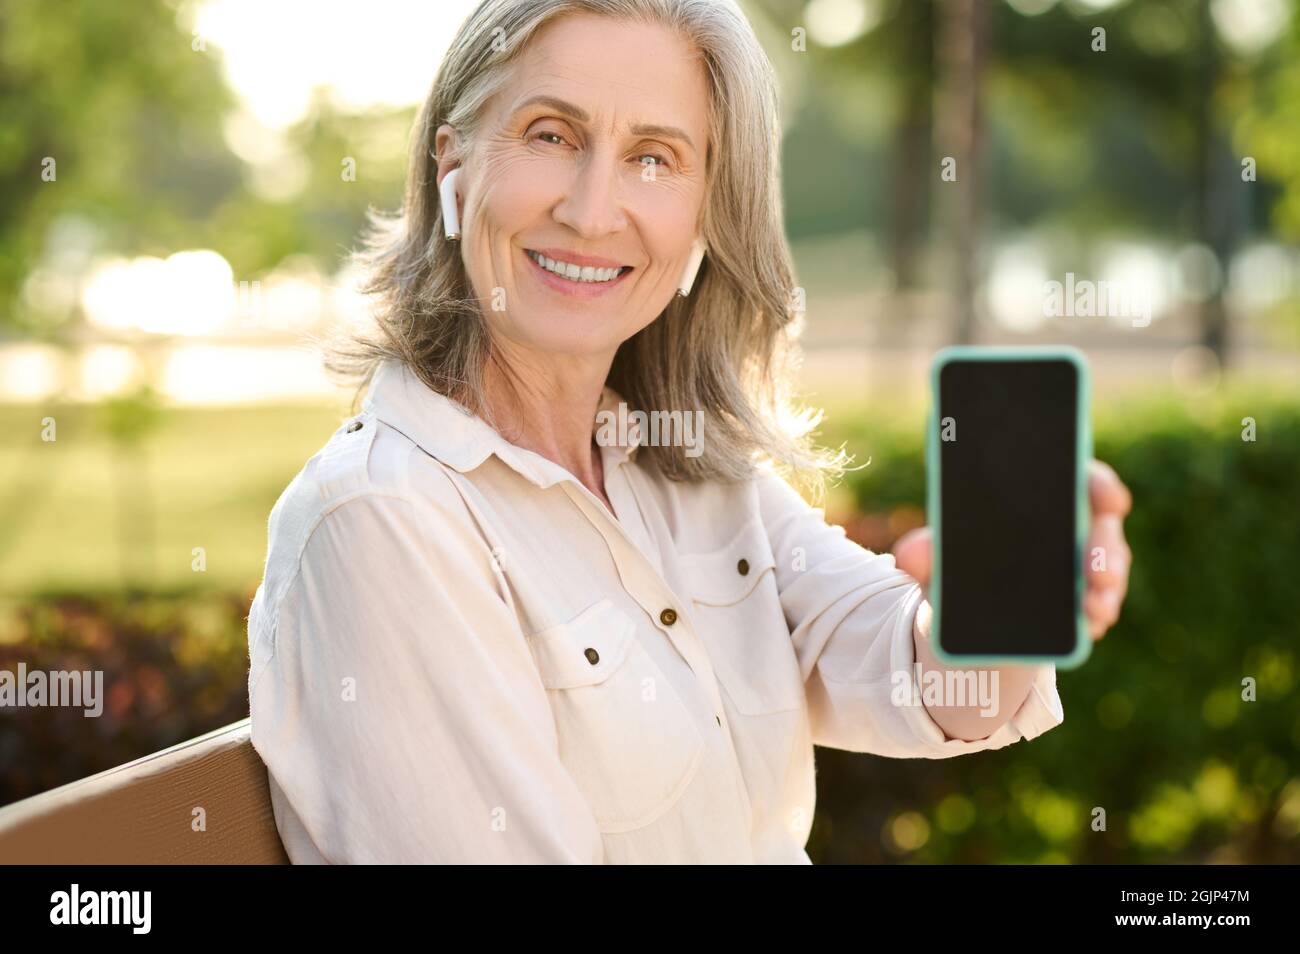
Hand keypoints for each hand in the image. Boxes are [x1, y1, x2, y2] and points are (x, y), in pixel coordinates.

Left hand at [891, 459, 1132, 640]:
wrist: (967, 618)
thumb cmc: (961, 568)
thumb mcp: (940, 562)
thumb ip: (926, 556)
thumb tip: (908, 555)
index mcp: (1039, 498)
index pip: (1079, 478)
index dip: (1099, 484)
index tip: (1108, 499)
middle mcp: (1071, 525)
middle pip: (1102, 526)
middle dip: (1106, 548)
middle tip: (1097, 572)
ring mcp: (1083, 563)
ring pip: (1108, 567)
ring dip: (1107, 588)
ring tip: (1093, 608)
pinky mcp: (1085, 598)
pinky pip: (1101, 603)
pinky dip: (1097, 614)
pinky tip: (1092, 626)